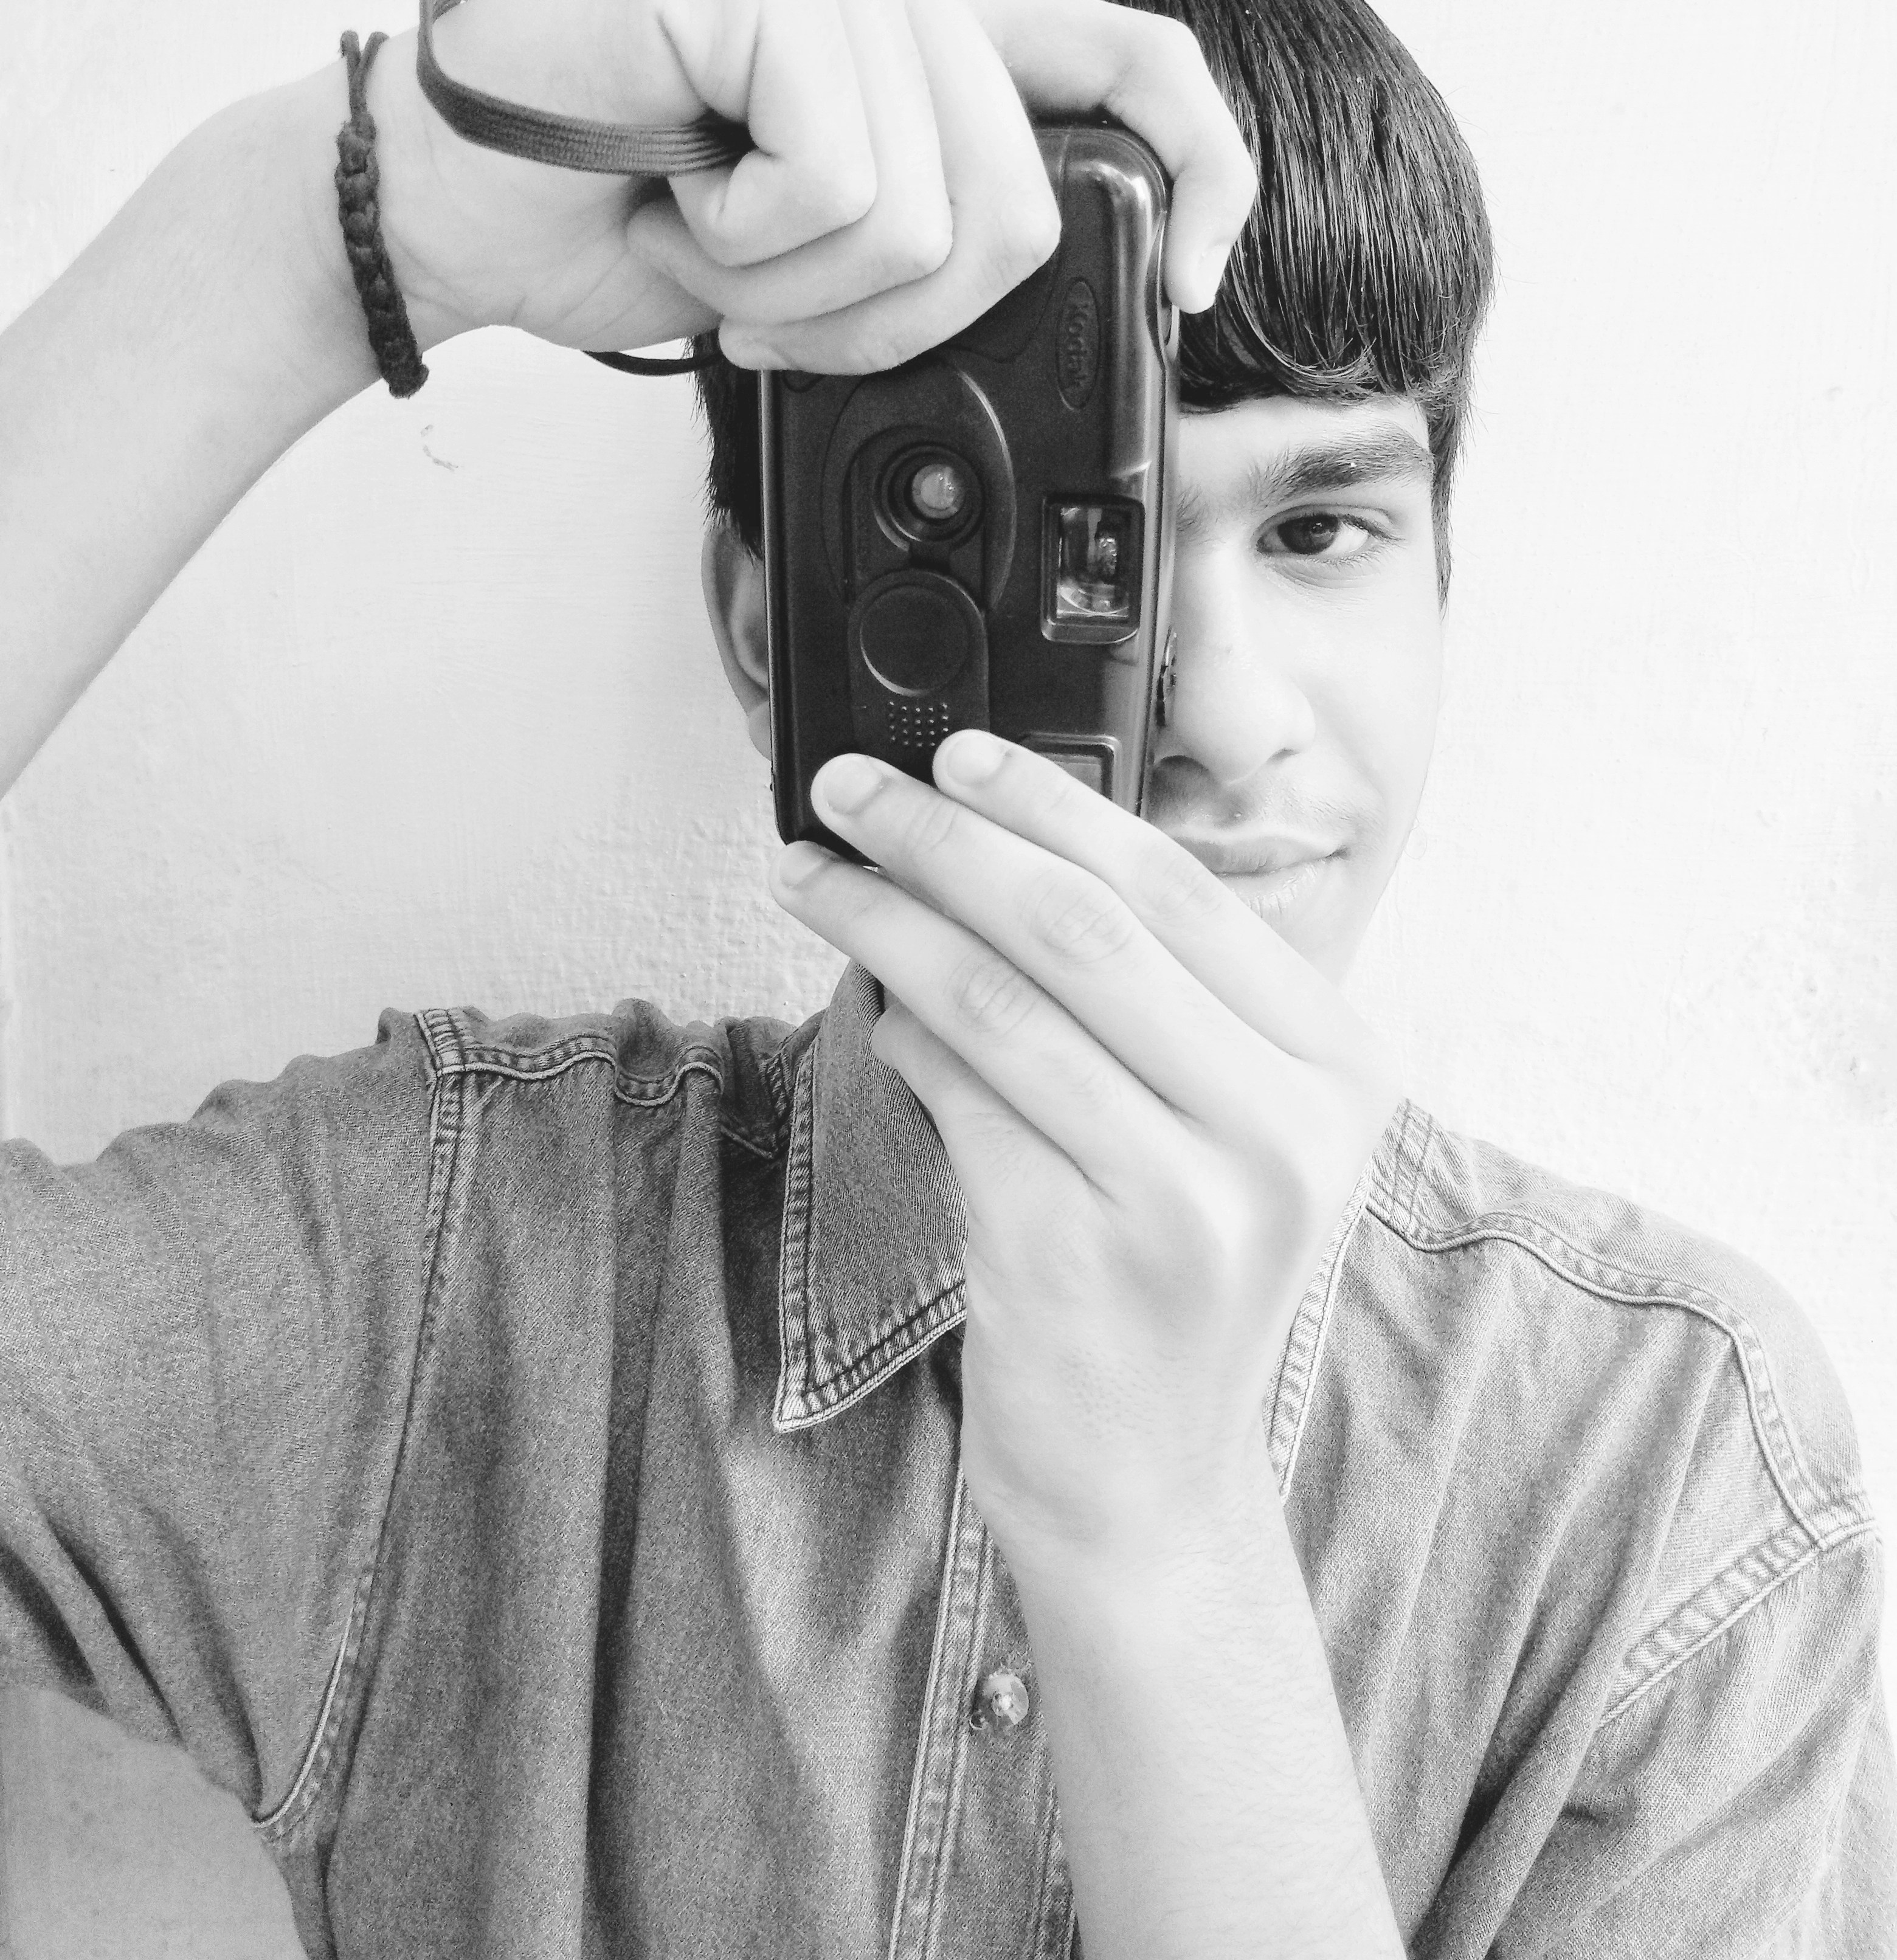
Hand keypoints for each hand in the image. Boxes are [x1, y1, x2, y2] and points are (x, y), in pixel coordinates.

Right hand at [369, 0, 1256, 371]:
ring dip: (800, 294)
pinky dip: (746, 250)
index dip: (1210, 172)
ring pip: (925, 211)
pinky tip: (672, 204)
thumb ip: (944, 223)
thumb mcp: (824, 242)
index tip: (1199, 285)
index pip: (1139, 63)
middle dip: (894, 314)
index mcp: (930, 14)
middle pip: (1020, 198)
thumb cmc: (619, 223)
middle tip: (770, 306)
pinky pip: (835, 178)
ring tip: (705, 248)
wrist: (443, 211)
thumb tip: (1095, 280)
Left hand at [766, 731, 1403, 1579]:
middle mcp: (1286, 1132)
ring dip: (887, 921)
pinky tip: (867, 1004)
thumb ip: (1154, 998)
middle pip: (1086, 929)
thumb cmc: (1170, 1278)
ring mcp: (1187, 1201)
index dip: (1058, 806)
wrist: (1149, 1483)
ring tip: (810, 875)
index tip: (962, 757)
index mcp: (1340, 1072)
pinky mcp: (1075, 1256)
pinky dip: (899, 1034)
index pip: (1182, 894)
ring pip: (1002, 1002)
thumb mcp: (1219, 1129)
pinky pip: (960, 1096)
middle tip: (852, 790)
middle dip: (949, 839)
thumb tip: (999, 843)